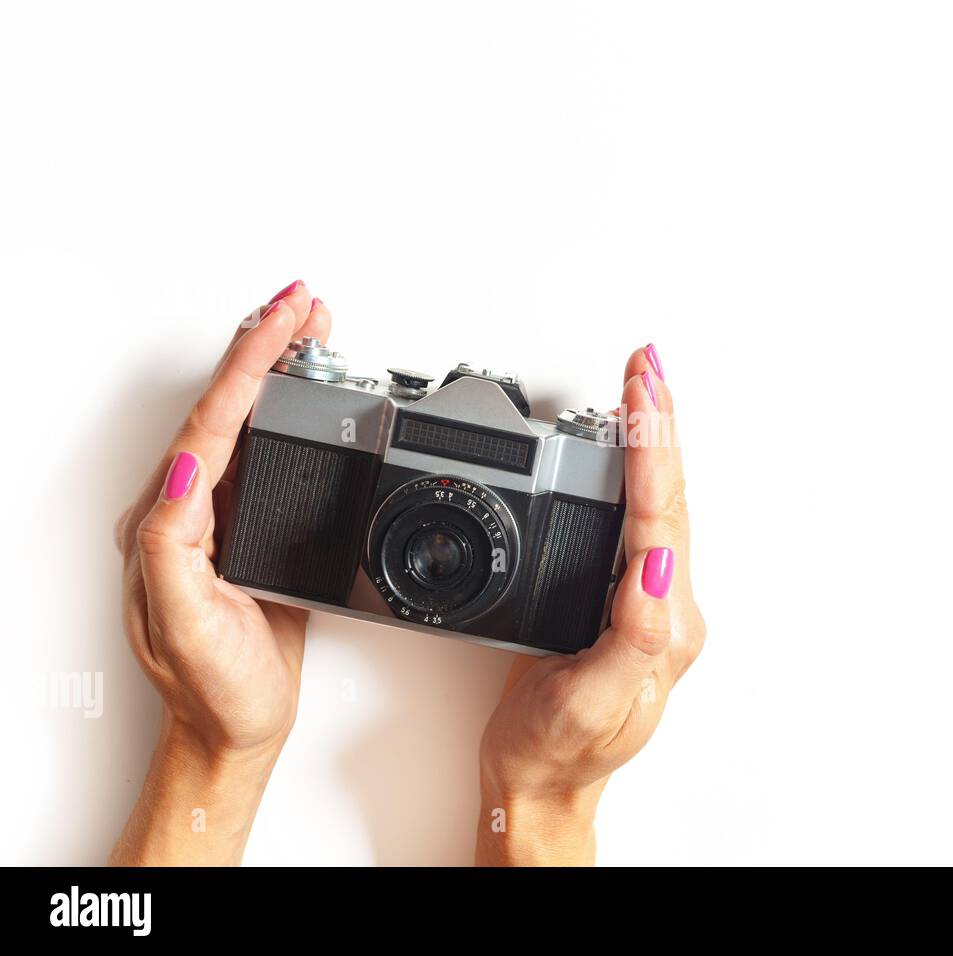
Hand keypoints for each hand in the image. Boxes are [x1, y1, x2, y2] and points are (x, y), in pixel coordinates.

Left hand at [110, 280, 330, 864]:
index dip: (252, 363)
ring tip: (310, 326)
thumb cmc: (213, 690)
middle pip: (227, 404)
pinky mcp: (249, 529)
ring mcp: (218, 516)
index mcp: (167, 521)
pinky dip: (290, 408)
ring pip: (247, 419)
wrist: (233, 731)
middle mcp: (186, 509)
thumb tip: (184, 469)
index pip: (212, 421)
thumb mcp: (187, 626)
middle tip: (307, 301)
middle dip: (267, 344)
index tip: (289, 318)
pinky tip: (307, 392)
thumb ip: (175, 546)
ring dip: (278, 367)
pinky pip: (268, 449)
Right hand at [477, 344, 705, 864]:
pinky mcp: (615, 601)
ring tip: (642, 387)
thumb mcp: (591, 699)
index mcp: (665, 624)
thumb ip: (632, 631)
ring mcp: (642, 603)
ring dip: (648, 441)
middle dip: (657, 424)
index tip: (642, 390)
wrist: (539, 788)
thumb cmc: (557, 751)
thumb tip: (659, 565)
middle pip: (666, 497)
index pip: (661, 516)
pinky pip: (632, 522)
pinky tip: (622, 452)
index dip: (650, 447)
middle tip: (646, 364)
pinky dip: (628, 474)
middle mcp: (663, 607)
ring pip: (654, 504)